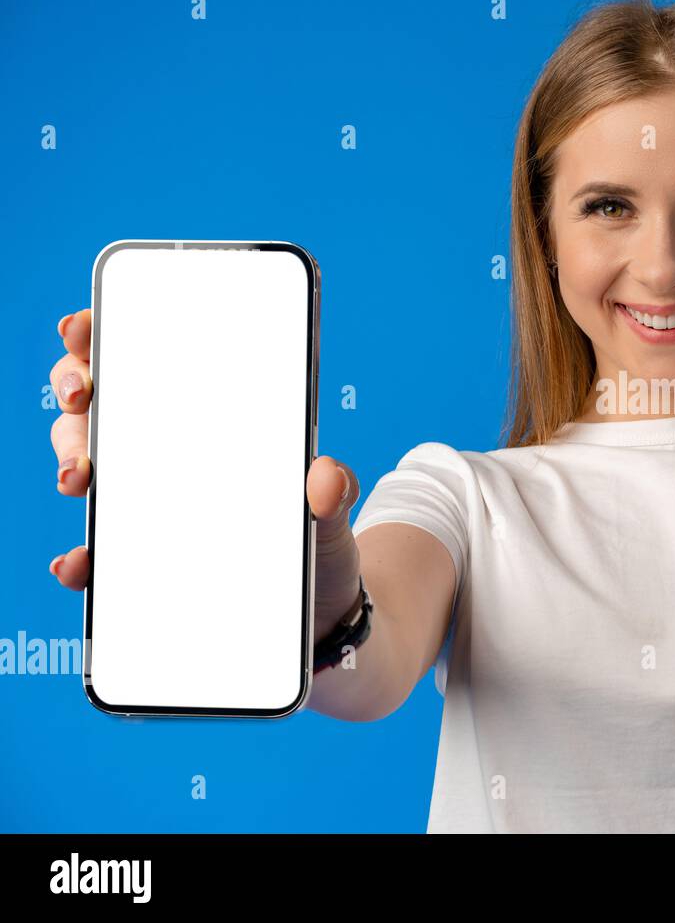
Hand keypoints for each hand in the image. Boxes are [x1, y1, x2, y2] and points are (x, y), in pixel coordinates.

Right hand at [48, 308, 363, 642]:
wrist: (321, 615)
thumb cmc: (320, 545)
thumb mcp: (333, 512)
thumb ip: (335, 492)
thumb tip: (326, 476)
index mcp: (210, 428)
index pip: (149, 367)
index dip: (107, 340)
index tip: (85, 325)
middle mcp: (166, 461)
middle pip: (100, 410)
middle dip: (77, 391)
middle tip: (83, 395)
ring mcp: (148, 512)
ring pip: (86, 470)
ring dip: (72, 463)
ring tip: (81, 476)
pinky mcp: (140, 569)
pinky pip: (97, 558)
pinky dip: (80, 561)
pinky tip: (76, 563)